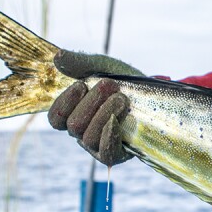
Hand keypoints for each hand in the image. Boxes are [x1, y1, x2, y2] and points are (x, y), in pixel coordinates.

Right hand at [48, 50, 143, 165]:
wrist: (156, 95)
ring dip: (104, 114)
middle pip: (73, 126)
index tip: (80, 85)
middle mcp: (82, 132)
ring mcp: (98, 146)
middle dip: (91, 102)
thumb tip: (58, 57)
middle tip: (109, 85)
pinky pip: (106, 153)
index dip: (64, 103)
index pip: (56, 118)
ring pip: (88, 137)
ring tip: (121, 98)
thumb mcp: (103, 67)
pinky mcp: (117, 154)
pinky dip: (108, 136)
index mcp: (74, 114)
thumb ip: (80, 63)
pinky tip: (116, 120)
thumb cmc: (124, 82)